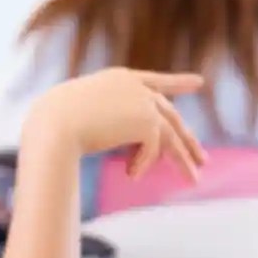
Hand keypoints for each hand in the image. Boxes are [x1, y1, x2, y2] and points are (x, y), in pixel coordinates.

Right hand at [30, 68, 207, 181]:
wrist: (54, 124)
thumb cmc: (54, 123)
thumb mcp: (83, 116)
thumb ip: (111, 123)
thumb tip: (129, 147)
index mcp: (120, 79)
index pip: (156, 80)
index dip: (179, 82)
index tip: (199, 83)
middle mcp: (136, 86)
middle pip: (170, 115)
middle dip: (187, 139)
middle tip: (202, 158)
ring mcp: (144, 101)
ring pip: (172, 134)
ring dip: (183, 159)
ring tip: (194, 179)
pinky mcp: (147, 119)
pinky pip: (153, 149)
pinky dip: (143, 165)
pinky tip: (130, 175)